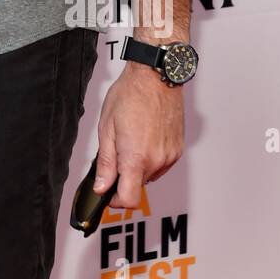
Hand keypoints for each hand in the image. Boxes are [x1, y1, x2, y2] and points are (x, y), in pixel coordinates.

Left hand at [93, 61, 183, 208]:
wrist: (155, 77)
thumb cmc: (130, 95)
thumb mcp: (107, 128)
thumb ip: (105, 162)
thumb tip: (101, 186)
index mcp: (136, 157)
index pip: (129, 199)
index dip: (115, 202)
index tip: (108, 194)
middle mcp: (157, 161)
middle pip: (137, 185)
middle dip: (124, 175)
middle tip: (115, 152)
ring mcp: (170, 156)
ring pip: (149, 174)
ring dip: (138, 165)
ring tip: (131, 139)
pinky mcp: (178, 149)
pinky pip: (161, 163)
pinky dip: (151, 157)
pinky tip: (144, 136)